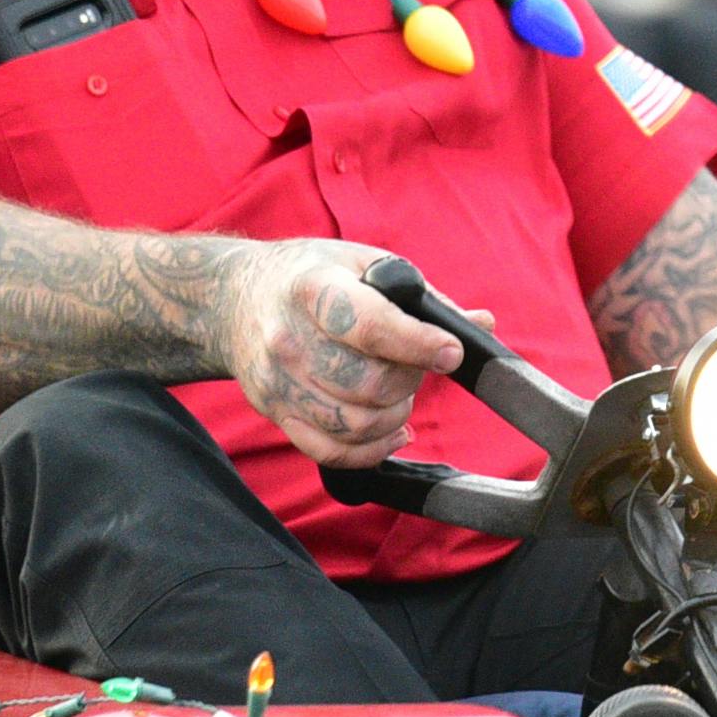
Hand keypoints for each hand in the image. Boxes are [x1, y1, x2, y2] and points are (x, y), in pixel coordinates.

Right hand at [216, 237, 463, 464]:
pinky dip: (373, 450)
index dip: (420, 344)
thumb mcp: (364, 264)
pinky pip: (332, 452)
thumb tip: (481, 324)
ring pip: (354, 423)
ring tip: (400, 391)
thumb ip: (422, 298)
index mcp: (313, 287)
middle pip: (367, 383)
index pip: (371, 325)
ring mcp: (277, 381)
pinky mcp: (274, 413)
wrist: (235, 300)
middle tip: (416, 364)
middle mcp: (287, 338)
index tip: (451, 352)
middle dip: (410, 379)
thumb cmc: (313, 277)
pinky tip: (393, 430)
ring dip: (396, 414)